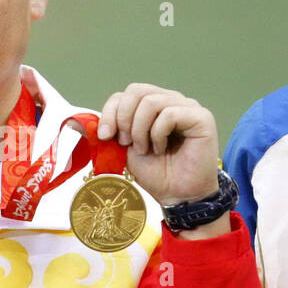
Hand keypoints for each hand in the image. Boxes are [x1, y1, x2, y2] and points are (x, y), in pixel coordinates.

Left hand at [97, 84, 226, 236]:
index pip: (127, 93)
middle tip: (126, 142)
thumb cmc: (157, 173)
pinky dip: (158, 134)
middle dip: (124, 118)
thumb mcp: (125, 148)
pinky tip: (161, 148)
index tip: (105, 136)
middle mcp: (172, 101)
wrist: (177, 196)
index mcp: (154, 105)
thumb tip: (86, 122)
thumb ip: (112, 130)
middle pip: (137, 91)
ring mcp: (188, 107)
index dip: (111, 111)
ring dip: (140, 129)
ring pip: (151, 101)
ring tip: (145, 149)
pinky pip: (170, 114)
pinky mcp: (201, 118)